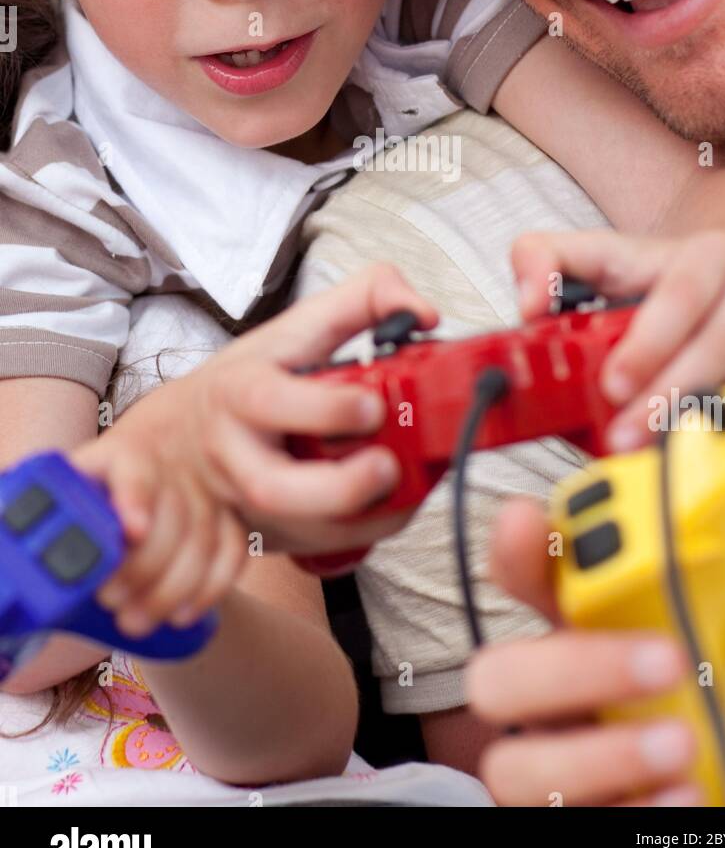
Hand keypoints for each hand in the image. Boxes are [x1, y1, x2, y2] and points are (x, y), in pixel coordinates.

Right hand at [76, 263, 437, 631]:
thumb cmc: (250, 375)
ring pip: (288, 530)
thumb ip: (365, 297)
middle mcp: (233, 449)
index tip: (373, 406)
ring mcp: (238, 498)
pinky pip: (298, 551)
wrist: (177, 436)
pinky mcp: (252, 533)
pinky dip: (352, 539)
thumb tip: (424, 313)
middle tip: (387, 468)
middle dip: (339, 489)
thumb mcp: (296, 325)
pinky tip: (389, 512)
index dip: (328, 409)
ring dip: (354, 524)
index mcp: (241, 390)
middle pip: (272, 487)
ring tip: (402, 493)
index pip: (273, 403)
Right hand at [466, 500, 700, 806]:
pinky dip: (621, 810)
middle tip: (664, 656)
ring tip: (680, 743)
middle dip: (567, 662)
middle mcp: (588, 702)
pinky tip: (685, 796)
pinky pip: (566, 829)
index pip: (527, 582)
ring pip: (515, 765)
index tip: (531, 522)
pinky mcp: (613, 826)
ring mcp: (595, 773)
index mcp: (615, 630)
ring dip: (593, 752)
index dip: (515, 551)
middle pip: (497, 676)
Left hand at [512, 228, 724, 449]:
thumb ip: (548, 259)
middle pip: (714, 347)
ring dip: (708, 422)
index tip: (612, 382)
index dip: (648, 342)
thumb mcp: (605, 254)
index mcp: (705, 258)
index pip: (679, 296)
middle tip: (622, 436)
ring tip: (663, 455)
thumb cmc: (666, 274)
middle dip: (666, 396)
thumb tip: (526, 303)